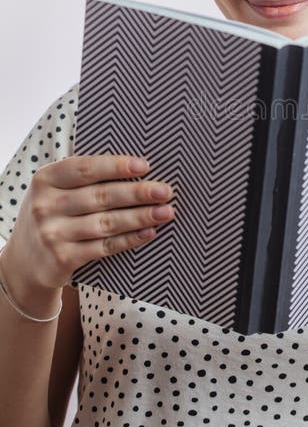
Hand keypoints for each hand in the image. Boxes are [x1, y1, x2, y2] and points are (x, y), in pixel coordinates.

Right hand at [1, 155, 175, 292]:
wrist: (24, 261)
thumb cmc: (52, 215)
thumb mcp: (55, 191)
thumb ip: (86, 179)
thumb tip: (139, 169)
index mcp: (45, 179)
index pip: (86, 168)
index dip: (117, 166)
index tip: (145, 166)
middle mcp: (46, 205)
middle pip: (101, 196)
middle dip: (138, 193)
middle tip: (165, 191)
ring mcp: (52, 233)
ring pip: (106, 223)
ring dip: (140, 217)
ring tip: (165, 212)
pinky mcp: (62, 258)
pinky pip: (104, 247)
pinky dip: (129, 239)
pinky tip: (148, 232)